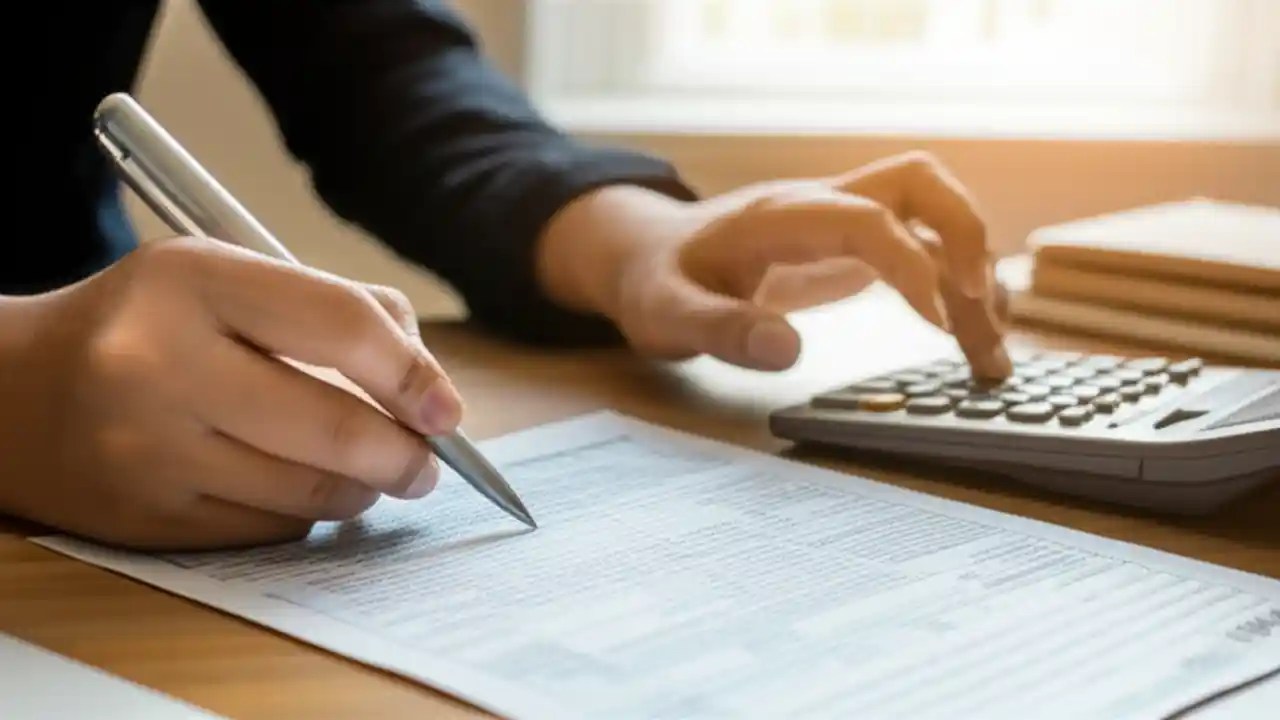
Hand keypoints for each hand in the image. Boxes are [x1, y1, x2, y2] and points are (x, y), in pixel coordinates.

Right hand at [0, 237, 462, 549]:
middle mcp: (161, 365)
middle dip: (406, 454)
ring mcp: (149, 452)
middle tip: (428, 462)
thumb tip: (426, 378)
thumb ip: (333, 304)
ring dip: (364, 488)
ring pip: (311, 493)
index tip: (446, 409)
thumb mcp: (225, 274)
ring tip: (375, 472)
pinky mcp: (146, 521)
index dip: (413, 373)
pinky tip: (303, 490)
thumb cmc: (147, 322)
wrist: (15, 392)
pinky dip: (307, 515)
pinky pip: (269, 530)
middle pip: (335, 427)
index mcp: (192, 282)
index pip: (341, 325)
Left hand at [538, 151, 1011, 376]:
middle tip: (980, 310)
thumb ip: (718, 330)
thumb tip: (786, 349)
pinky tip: (971, 334)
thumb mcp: (666, 315)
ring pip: (934, 214)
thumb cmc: (656, 283)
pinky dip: (956, 285)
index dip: (911, 262)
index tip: (938, 320)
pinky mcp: (854, 246)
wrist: (647, 254)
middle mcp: (821, 205)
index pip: (867, 217)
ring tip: (990, 352)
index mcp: (779, 216)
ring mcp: (843, 220)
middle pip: (920, 179)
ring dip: (973, 271)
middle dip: (966, 234)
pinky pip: (924, 247)